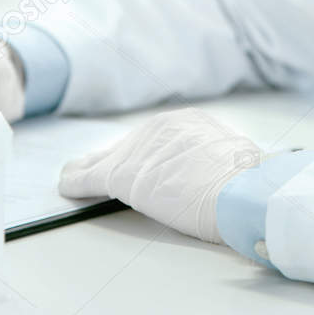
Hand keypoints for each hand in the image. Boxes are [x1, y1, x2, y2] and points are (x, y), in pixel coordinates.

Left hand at [58, 109, 263, 242]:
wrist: (241, 191)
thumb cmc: (247, 185)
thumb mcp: (235, 160)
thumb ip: (218, 162)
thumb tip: (222, 175)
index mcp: (191, 122)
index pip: (155, 139)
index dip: (141, 155)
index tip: (133, 163)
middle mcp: (163, 127)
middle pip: (128, 146)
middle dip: (111, 158)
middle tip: (91, 168)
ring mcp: (142, 149)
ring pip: (107, 160)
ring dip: (90, 171)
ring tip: (75, 177)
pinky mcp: (123, 174)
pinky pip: (92, 177)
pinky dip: (78, 183)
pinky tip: (66, 187)